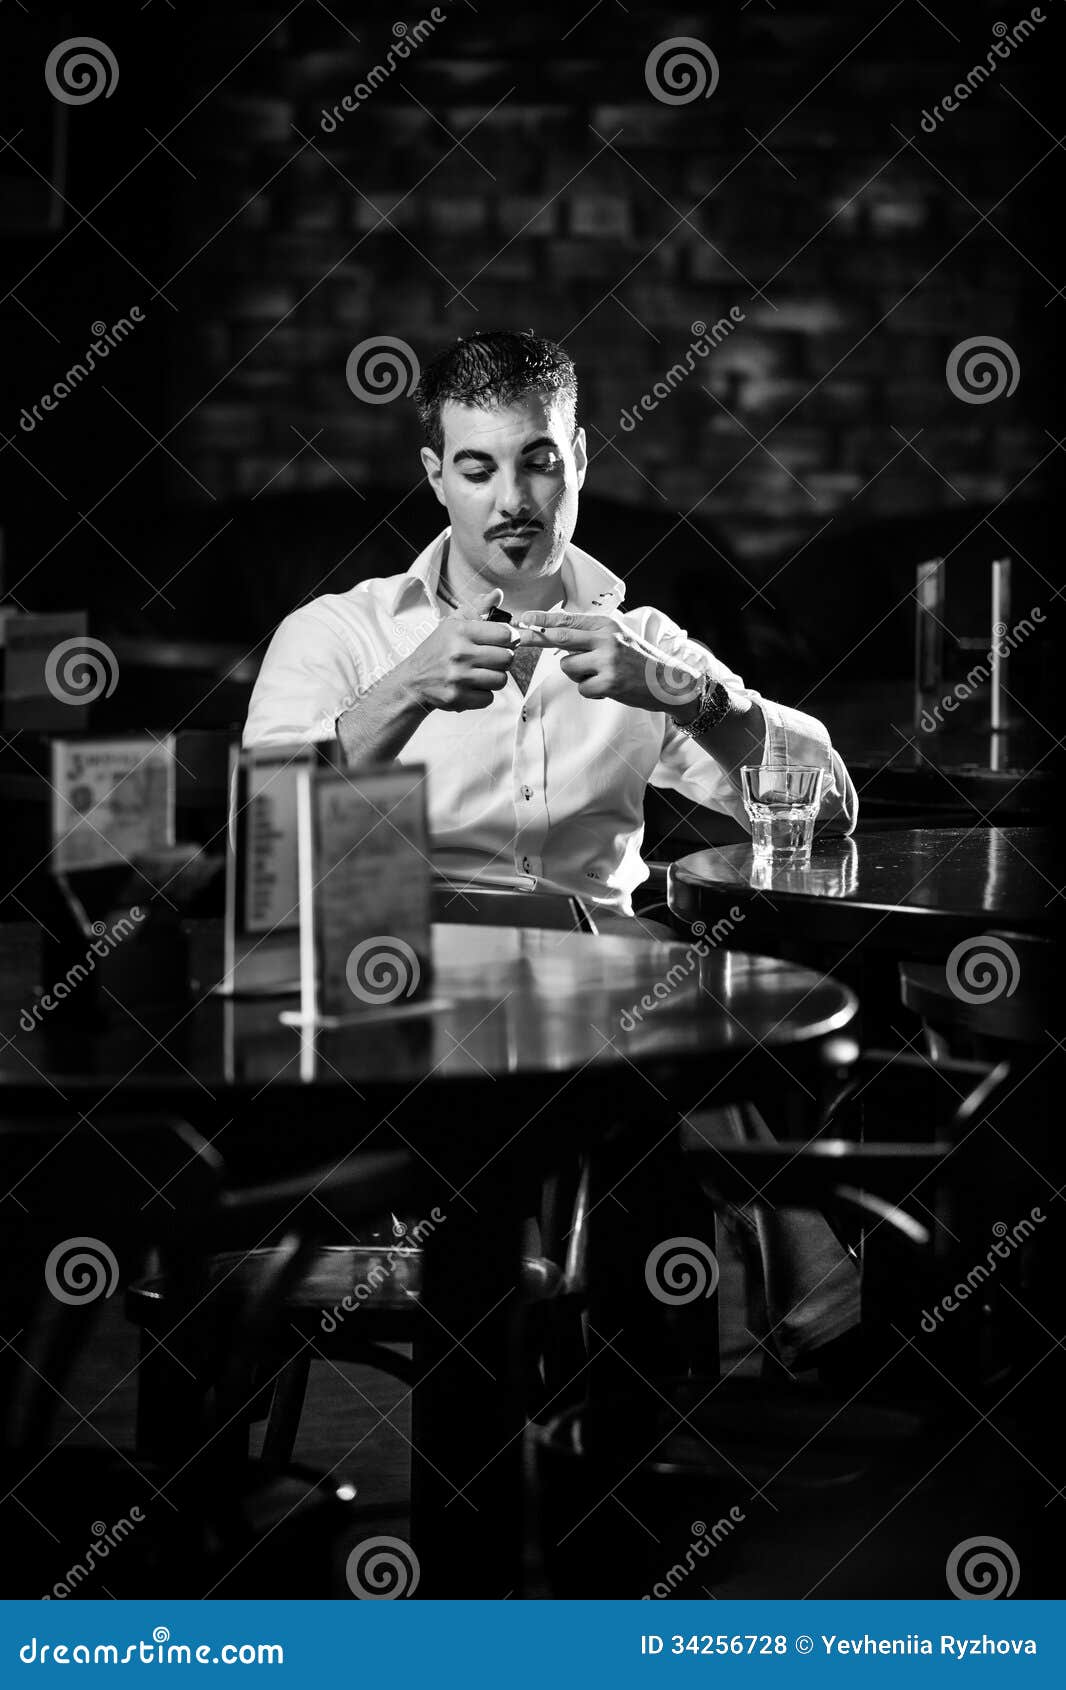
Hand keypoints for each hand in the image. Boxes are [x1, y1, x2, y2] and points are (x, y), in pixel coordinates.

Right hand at [399, 588, 515, 711]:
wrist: (413, 681)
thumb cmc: (436, 651)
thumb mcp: (452, 625)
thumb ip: (477, 609)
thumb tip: (498, 594)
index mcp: (460, 631)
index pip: (505, 634)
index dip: (509, 639)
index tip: (503, 642)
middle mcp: (459, 653)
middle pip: (507, 658)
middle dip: (502, 659)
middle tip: (491, 659)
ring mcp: (459, 677)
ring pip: (501, 679)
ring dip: (494, 678)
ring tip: (481, 673)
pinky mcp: (458, 697)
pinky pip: (489, 698)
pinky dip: (484, 695)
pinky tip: (472, 687)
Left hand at [514, 608, 701, 712]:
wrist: (669, 682)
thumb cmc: (639, 661)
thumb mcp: (617, 639)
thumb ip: (590, 636)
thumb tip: (556, 636)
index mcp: (607, 625)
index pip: (569, 620)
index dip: (543, 619)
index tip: (524, 618)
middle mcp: (606, 639)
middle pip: (561, 637)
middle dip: (537, 638)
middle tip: (520, 638)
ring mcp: (608, 660)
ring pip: (568, 666)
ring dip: (577, 674)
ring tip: (598, 675)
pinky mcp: (609, 682)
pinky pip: (582, 688)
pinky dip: (590, 691)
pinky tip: (607, 688)